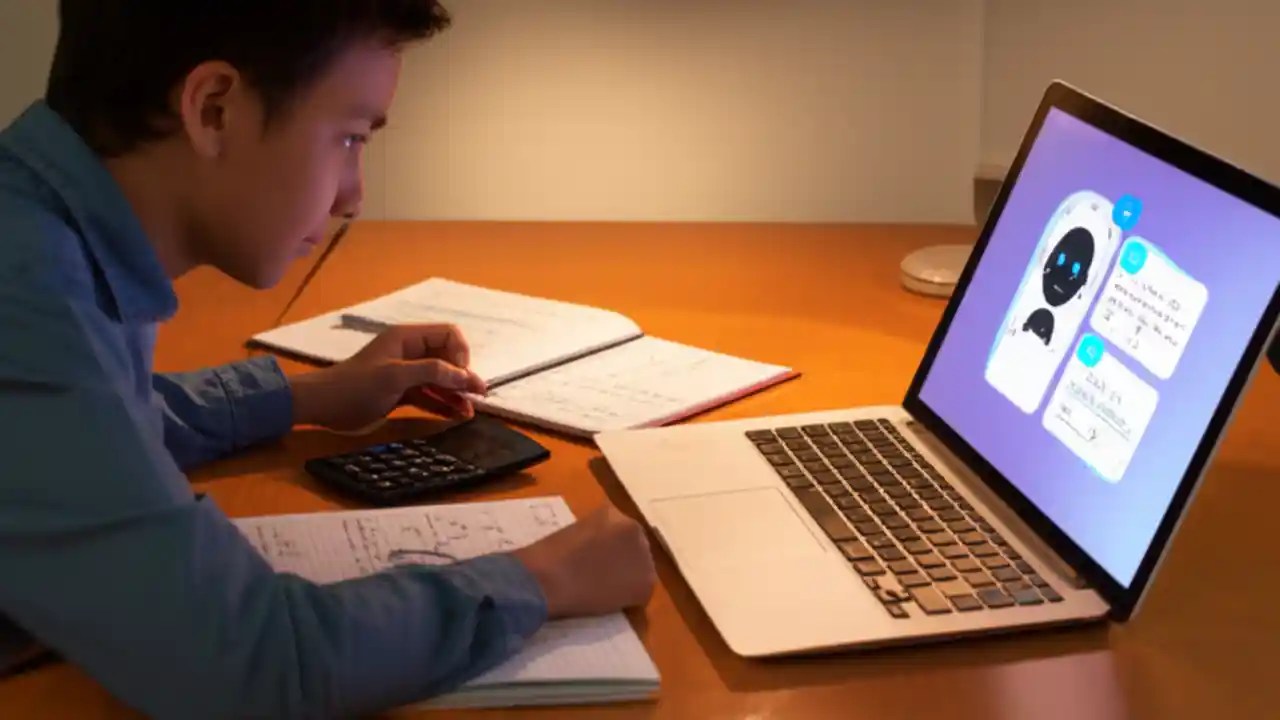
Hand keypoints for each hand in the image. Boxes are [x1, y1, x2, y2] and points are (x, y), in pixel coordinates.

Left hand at [289, 324, 487, 431]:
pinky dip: (442, 403)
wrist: (323, 406)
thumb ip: (431, 372)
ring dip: (456, 393)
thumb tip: (465, 375)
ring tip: (469, 412)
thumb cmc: (356, 386)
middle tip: (477, 397)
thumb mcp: (395, 376)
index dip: (461, 353)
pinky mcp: (402, 392)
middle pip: (448, 358)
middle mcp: (410, 352)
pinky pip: (430, 395)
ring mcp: (406, 373)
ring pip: (441, 379)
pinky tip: (455, 415)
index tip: (464, 376)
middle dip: (463, 376)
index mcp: (407, 338)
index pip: (448, 335)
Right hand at [512, 505, 656, 618]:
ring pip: (640, 570)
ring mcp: (644, 556)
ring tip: (605, 591)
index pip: (620, 532)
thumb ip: (594, 537)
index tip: (597, 560)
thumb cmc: (549, 556)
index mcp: (613, 513)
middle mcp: (635, 529)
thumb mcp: (574, 532)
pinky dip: (628, 600)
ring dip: (628, 580)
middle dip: (624, 562)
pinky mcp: (645, 583)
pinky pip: (641, 593)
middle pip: (635, 548)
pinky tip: (608, 602)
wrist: (548, 579)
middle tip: (604, 577)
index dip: (610, 549)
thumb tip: (598, 551)